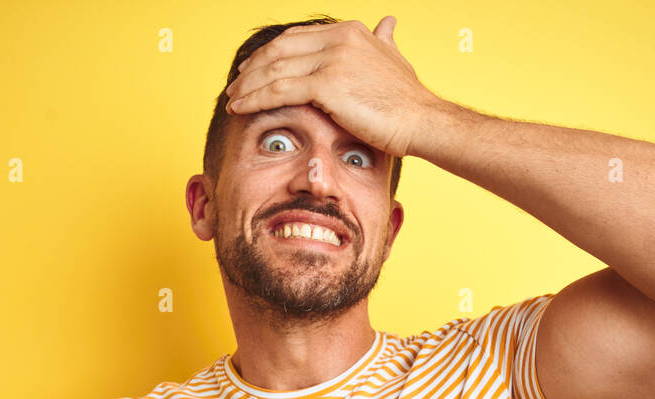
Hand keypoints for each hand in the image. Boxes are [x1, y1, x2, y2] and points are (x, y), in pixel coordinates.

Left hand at [223, 16, 442, 158]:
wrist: (421, 121)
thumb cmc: (409, 100)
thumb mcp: (395, 59)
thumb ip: (384, 41)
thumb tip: (388, 23)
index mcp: (350, 31)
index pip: (297, 37)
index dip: (271, 53)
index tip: (254, 67)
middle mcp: (339, 38)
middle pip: (281, 49)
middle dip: (254, 67)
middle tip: (236, 84)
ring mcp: (332, 59)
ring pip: (276, 69)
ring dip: (248, 85)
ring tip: (233, 98)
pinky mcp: (327, 84)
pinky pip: (280, 90)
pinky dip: (256, 99)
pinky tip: (241, 108)